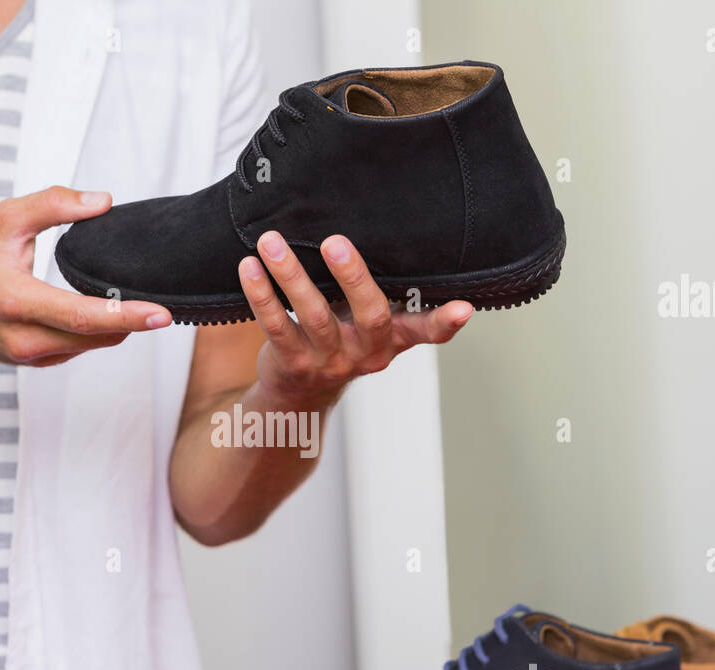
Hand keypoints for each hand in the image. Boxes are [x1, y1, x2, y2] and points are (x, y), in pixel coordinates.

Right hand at [0, 186, 171, 366]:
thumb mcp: (5, 220)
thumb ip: (53, 204)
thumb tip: (103, 202)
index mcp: (15, 301)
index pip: (80, 315)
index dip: (124, 315)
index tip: (160, 313)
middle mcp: (22, 337)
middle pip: (93, 337)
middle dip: (132, 323)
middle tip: (164, 309)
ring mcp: (30, 357)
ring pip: (91, 346)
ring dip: (117, 328)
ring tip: (137, 306)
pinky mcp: (37, 364)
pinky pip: (79, 349)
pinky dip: (98, 333)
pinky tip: (105, 314)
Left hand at [238, 231, 472, 405]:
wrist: (300, 395)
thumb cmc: (342, 340)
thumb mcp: (369, 324)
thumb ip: (381, 293)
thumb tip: (386, 228)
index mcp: (392, 340)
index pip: (425, 332)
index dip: (445, 323)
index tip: (464, 309)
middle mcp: (366, 354)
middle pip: (369, 315)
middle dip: (353, 277)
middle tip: (335, 241)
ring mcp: (330, 362)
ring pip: (314, 315)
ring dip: (291, 275)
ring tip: (272, 240)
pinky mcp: (293, 365)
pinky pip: (275, 325)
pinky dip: (261, 294)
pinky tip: (249, 267)